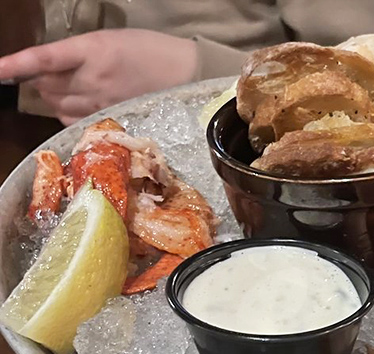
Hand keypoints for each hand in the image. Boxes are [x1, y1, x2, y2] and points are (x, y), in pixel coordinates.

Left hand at [0, 29, 197, 123]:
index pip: (45, 58)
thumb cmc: (148, 50)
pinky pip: (75, 121)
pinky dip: (66, 115)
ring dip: (52, 98)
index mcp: (93, 50)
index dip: (18, 65)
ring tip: (66, 91)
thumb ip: (79, 55)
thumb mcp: (109, 41)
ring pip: (58, 105)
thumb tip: (50, 70)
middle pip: (46, 86)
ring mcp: (102, 103)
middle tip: (48, 76)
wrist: (183, 73)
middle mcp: (93, 79)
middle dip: (39, 81)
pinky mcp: (111, 118)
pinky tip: (74, 108)